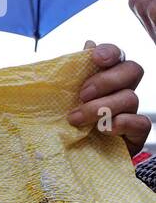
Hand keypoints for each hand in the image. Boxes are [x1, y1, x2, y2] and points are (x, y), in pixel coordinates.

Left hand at [68, 41, 148, 156]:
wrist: (72, 159)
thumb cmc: (66, 123)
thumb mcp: (62, 98)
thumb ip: (73, 73)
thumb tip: (88, 43)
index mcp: (105, 77)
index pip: (117, 56)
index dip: (110, 52)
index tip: (96, 57)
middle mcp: (121, 91)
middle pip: (132, 70)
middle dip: (107, 79)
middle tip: (82, 94)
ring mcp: (131, 112)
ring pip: (131, 97)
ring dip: (103, 106)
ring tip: (76, 119)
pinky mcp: (136, 134)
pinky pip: (141, 123)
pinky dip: (121, 123)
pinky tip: (104, 129)